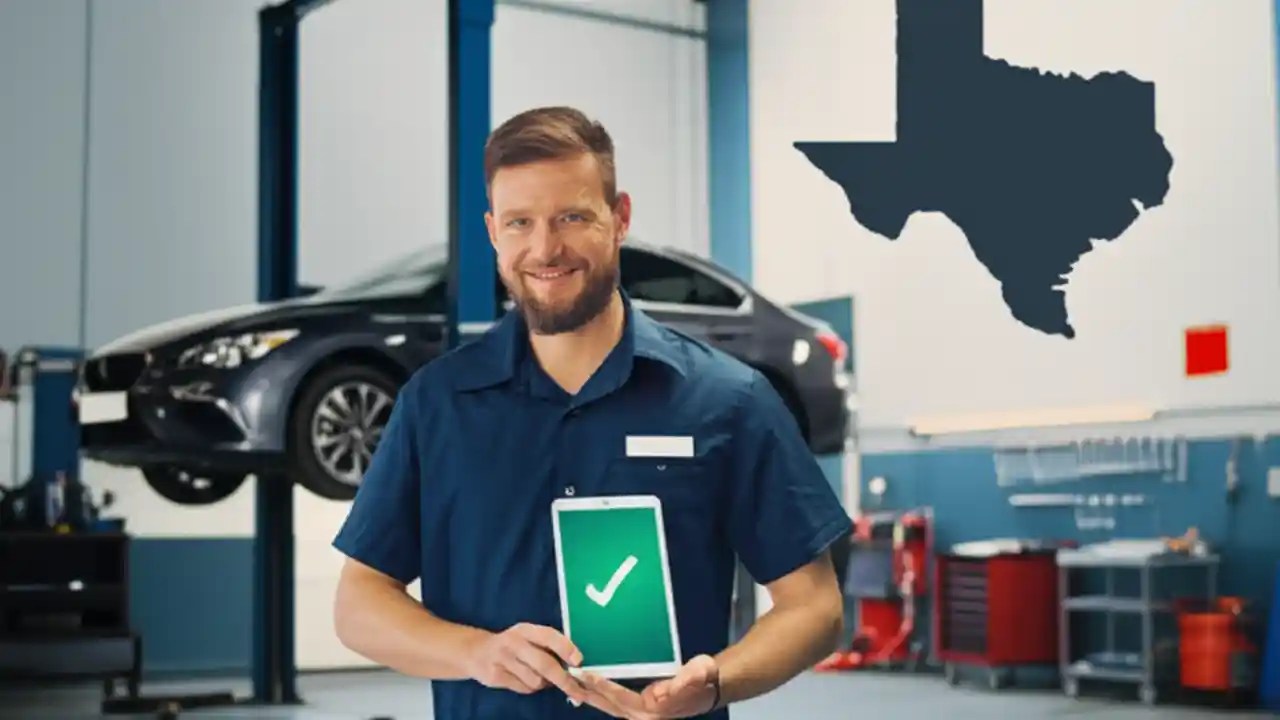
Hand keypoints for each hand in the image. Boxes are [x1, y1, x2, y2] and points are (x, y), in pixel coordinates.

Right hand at [465, 622, 587, 704]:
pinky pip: (523, 688)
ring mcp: (503, 660)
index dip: (565, 648)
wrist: (476, 651)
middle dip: (563, 679)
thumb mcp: (528, 636)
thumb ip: (548, 645)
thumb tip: (575, 663)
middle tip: (576, 689)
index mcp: (526, 629)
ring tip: (542, 678)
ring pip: (535, 680)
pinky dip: (531, 688)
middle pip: (544, 663)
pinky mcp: (496, 676)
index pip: (548, 636)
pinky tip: (526, 680)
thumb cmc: (512, 644)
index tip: (578, 660)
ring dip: (544, 684)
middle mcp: (514, 642)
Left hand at [579, 654, 718, 718]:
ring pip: (608, 705)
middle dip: (588, 692)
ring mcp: (639, 714)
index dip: (603, 686)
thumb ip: (689, 678)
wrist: (708, 688)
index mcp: (653, 710)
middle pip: (609, 704)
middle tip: (568, 677)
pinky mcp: (637, 708)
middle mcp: (642, 715)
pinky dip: (599, 695)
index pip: (621, 696)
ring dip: (590, 695)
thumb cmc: (703, 678)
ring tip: (571, 682)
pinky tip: (587, 686)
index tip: (587, 674)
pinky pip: (613, 703)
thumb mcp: (700, 673)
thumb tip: (671, 688)